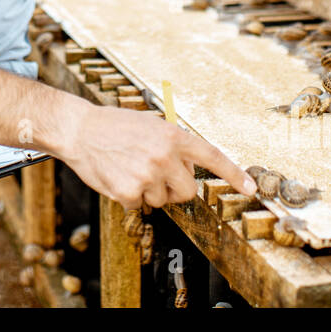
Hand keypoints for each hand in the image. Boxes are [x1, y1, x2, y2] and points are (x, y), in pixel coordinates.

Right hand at [57, 102, 255, 209]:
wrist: (79, 130)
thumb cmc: (115, 127)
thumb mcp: (152, 125)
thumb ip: (174, 146)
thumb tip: (191, 169)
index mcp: (174, 136)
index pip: (212, 157)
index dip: (234, 174)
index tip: (251, 189)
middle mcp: (165, 156)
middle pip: (188, 190)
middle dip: (175, 187)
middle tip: (153, 172)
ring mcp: (148, 176)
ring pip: (163, 200)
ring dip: (149, 191)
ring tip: (129, 168)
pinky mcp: (130, 192)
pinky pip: (140, 205)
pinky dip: (130, 196)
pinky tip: (117, 176)